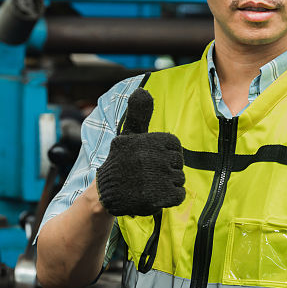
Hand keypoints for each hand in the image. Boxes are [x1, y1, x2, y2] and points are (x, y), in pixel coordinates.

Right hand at [94, 88, 185, 216]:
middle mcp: (155, 157)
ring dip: (168, 183)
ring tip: (151, 183)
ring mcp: (158, 178)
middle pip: (178, 162)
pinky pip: (179, 195)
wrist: (106, 191)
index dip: (166, 153)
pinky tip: (156, 194)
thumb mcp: (128, 135)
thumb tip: (142, 90)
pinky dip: (171, 197)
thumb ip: (139, 114)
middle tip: (151, 173)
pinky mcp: (159, 197)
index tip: (154, 159)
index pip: (174, 145)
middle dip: (167, 169)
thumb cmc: (120, 161)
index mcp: (151, 140)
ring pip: (180, 179)